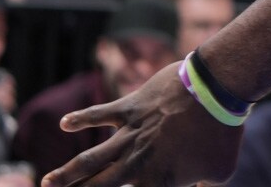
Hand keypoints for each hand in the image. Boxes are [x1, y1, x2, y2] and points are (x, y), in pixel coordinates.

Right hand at [40, 63, 243, 186]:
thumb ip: (205, 185)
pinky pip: (100, 115)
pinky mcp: (130, 109)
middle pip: (98, 185)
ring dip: (67, 172)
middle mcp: (137, 163)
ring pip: (90, 159)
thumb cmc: (224, 133)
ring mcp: (130, 136)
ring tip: (47, 182)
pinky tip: (65, 123)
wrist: (217, 92)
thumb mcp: (221, 170)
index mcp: (158, 182)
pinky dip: (81, 118)